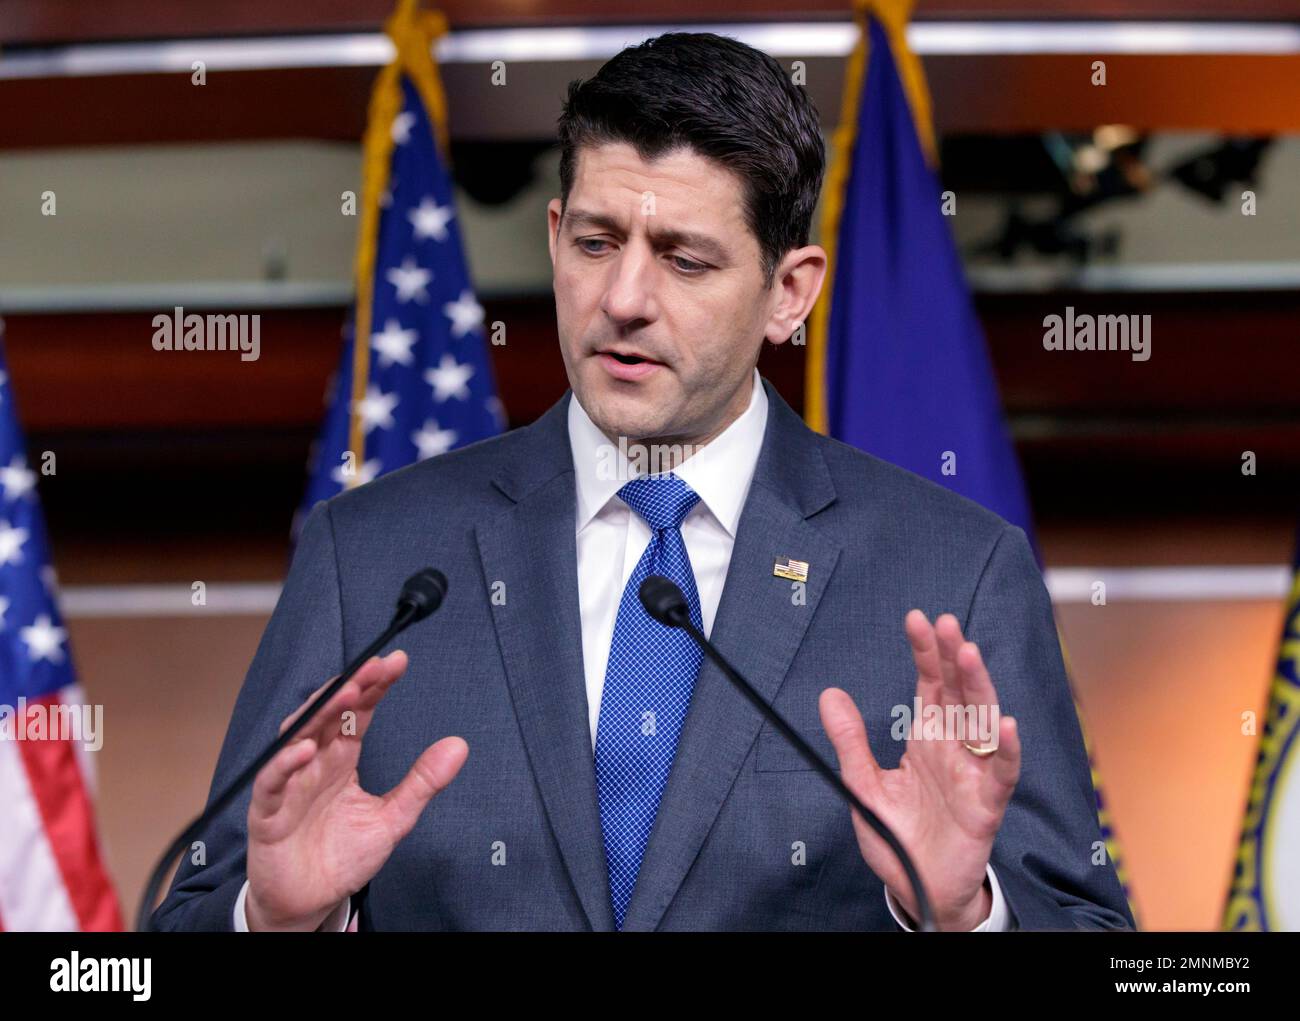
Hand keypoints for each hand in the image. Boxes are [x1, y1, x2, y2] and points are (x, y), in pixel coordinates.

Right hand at [244, 650, 467, 930]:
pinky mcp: (268, 812)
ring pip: (297, 736)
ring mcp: (290, 784)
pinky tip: (306, 750)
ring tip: (346, 694)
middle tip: (375, 666)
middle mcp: (315, 763)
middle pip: (329, 714)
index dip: (375, 686)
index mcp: (342, 758)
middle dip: (351, 687)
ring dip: (320, 713)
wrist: (309, 902)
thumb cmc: (342, 855)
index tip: (398, 662)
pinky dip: (285, 764)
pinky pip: (272, 782)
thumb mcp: (393, 818)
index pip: (360, 713)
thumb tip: (459, 745)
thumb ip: (423, 782)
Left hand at [818, 611, 1019, 930]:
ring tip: (969, 655)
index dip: (926, 653)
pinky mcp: (987, 804)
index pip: (929, 684)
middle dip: (953, 657)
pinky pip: (1002, 773)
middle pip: (959, 693)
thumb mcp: (864, 785)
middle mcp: (954, 747)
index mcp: (927, 737)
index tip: (917, 619)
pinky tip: (1004, 725)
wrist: (919, 889)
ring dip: (978, 687)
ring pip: (982, 721)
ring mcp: (973, 773)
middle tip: (947, 623)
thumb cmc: (898, 837)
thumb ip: (850, 741)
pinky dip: (1006, 750)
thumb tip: (829, 694)